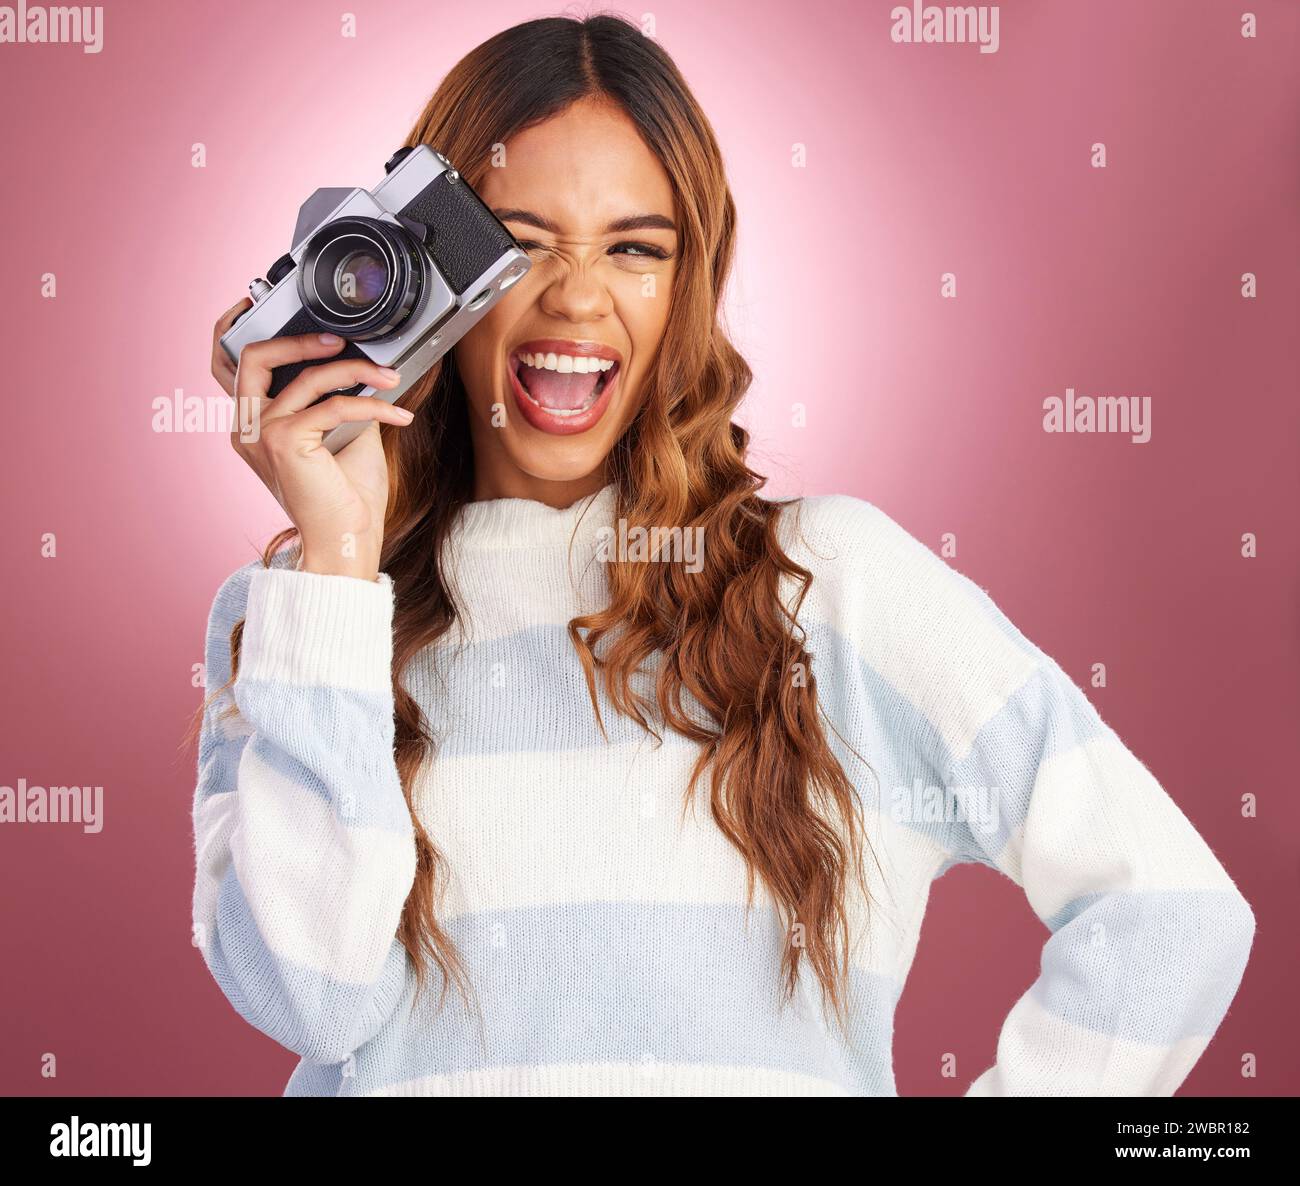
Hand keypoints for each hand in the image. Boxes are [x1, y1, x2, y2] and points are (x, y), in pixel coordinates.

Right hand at [211, 302, 413, 580]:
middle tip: (339, 341)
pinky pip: (334, 405)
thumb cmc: (344, 498)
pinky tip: (397, 416)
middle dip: (298, 337)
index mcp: (253, 425)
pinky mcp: (285, 442)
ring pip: (307, 376)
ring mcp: (261, 434)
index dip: (240, 327)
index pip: (230, 364)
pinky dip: (372, 406)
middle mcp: (248, 428)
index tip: (266, 304)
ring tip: (389, 378)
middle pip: (252, 354)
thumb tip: (361, 366)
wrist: (345, 542)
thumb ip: (337, 398)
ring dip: (358, 371)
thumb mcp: (342, 436)